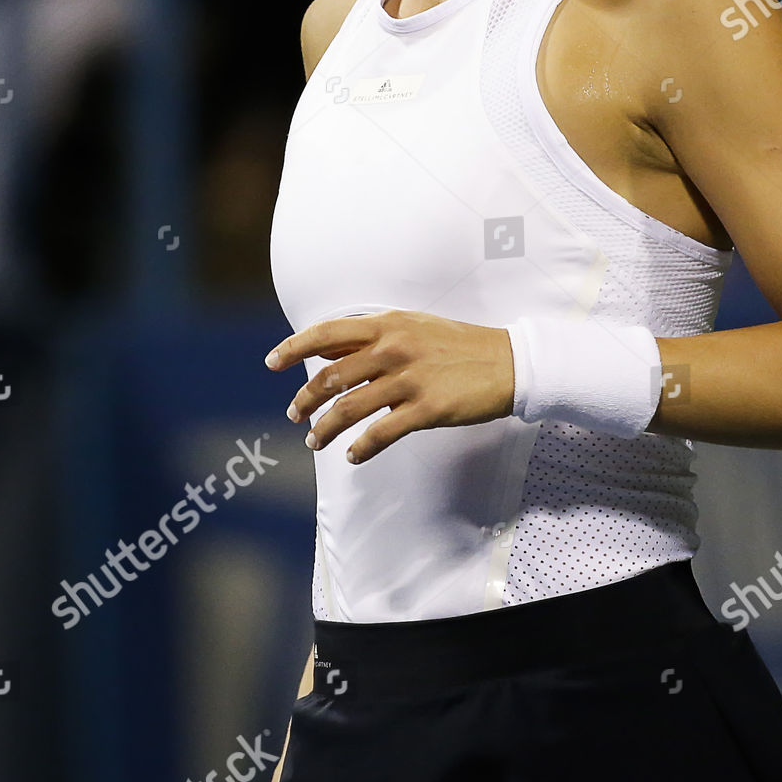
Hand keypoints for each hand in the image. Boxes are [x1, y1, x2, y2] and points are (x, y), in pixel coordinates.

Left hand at [265, 309, 516, 463]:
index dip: (293, 347)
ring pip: (349, 408)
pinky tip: (353, 456)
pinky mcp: (427, 408)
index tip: (271, 362)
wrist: (510, 363)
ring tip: (314, 441)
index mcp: (389, 324)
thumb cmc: (460, 345)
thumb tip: (330, 351)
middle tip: (295, 415)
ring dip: (325, 429)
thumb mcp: (415, 327)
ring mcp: (410, 378)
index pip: (327, 333)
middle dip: (305, 399)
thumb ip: (375, 337)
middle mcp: (394, 348)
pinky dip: (360, 448)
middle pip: (331, 376)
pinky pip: (381, 433)